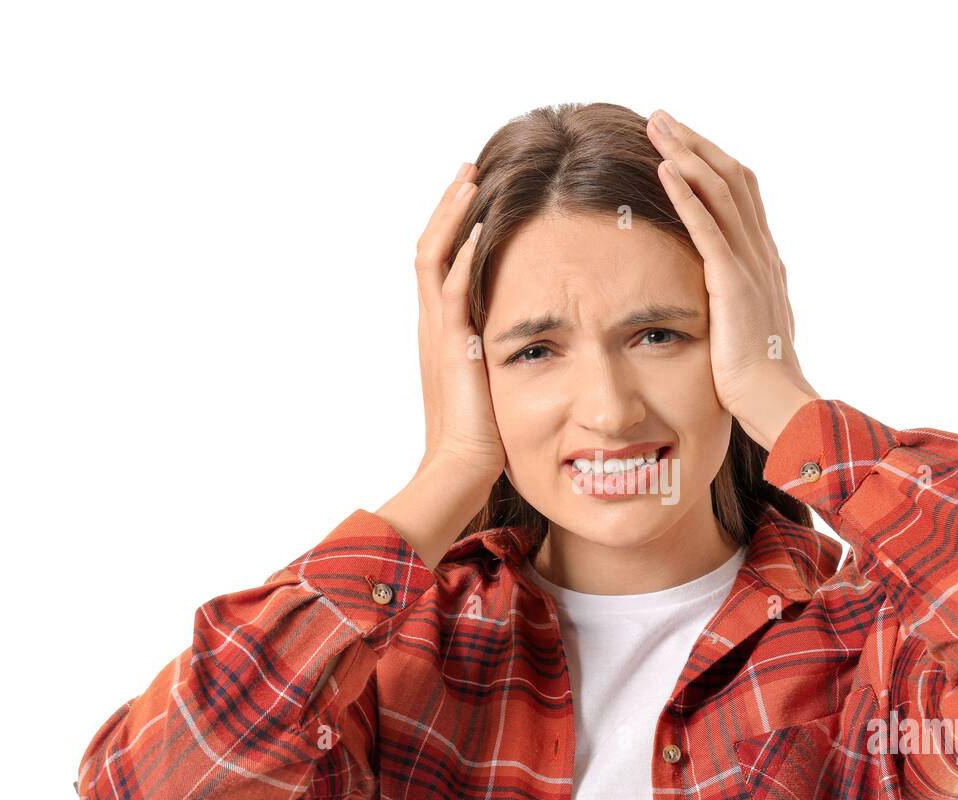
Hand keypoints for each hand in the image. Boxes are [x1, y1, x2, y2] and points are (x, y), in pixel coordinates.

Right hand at [413, 162, 506, 483]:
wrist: (459, 472)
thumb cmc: (482, 441)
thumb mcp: (491, 386)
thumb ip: (501, 357)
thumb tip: (528, 341)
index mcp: (441, 333)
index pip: (441, 266)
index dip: (453, 229)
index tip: (473, 196)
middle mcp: (432, 326)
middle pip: (430, 249)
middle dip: (449, 207)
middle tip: (468, 170)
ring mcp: (437, 334)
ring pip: (433, 257)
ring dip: (452, 216)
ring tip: (469, 179)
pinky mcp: (451, 348)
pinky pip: (452, 290)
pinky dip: (464, 255)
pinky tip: (480, 227)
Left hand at [647, 110, 821, 449]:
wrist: (777, 404)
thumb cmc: (758, 380)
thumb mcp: (747, 329)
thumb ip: (738, 302)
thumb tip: (727, 294)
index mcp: (763, 262)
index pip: (740, 195)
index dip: (711, 162)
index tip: (680, 141)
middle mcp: (761, 253)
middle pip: (730, 178)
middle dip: (694, 143)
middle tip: (660, 116)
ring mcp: (750, 265)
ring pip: (720, 191)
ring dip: (686, 153)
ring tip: (657, 126)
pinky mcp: (733, 284)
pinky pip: (708, 228)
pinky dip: (687, 194)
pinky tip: (665, 169)